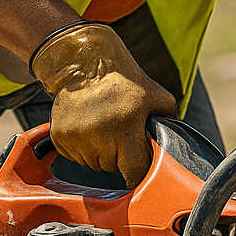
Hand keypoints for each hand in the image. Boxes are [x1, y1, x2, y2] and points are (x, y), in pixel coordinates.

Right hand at [31, 22, 177, 185]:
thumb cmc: (125, 81)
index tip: (138, 166)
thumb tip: (176, 143)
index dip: (138, 171)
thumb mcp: (157, 96)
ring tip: (105, 128)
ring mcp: (76, 138)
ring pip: (93, 164)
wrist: (85, 64)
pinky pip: (75, 156)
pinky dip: (83, 148)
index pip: (133, 171)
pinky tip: (89, 128)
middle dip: (119, 158)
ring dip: (100, 154)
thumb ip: (170, 120)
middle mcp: (98, 136)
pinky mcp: (59, 137)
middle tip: (121, 135)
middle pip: (112, 169)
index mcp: (125, 129)